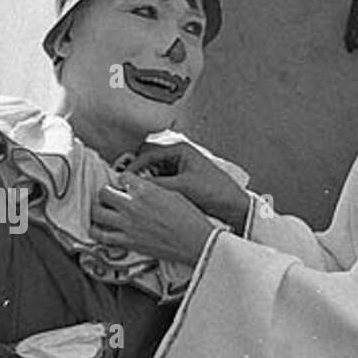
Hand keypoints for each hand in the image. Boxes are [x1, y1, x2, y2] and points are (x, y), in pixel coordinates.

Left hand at [90, 176, 213, 265]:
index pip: (122, 177)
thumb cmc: (190, 218)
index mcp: (146, 189)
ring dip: (97, 211)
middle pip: (103, 192)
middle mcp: (132, 204)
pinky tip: (100, 230)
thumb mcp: (173, 194)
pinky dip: (97, 232)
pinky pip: (101, 236)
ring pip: (96, 212)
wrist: (197, 242)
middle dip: (105, 194)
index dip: (123, 181)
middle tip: (109, 198)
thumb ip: (152, 189)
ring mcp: (128, 224)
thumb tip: (141, 188)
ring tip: (101, 213)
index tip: (125, 186)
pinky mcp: (128, 242)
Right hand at [124, 141, 249, 230]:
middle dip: (139, 175)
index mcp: (180, 150)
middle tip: (128, 187)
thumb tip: (133, 186)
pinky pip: (163, 183)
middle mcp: (180, 156)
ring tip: (140, 195)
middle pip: (149, 162)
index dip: (133, 168)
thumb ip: (156, 186)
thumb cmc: (216, 192)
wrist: (234, 207)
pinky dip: (156, 189)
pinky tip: (153, 200)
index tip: (123, 180)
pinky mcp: (184, 181)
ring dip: (147, 183)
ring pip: (155, 173)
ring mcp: (182, 169)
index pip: (147, 154)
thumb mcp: (181, 187)